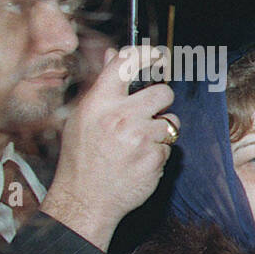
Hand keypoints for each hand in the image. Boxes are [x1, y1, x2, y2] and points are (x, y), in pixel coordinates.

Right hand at [41, 45, 176, 250]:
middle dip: (162, 101)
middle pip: (163, 92)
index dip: (146, 54)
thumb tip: (113, 55)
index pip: (126, 64)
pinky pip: (170, 147)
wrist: (86, 199)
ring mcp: (141, 138)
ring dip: (163, 130)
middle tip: (150, 113)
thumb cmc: (82, 157)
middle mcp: (121, 116)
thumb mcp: (82, 117)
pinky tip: (140, 161)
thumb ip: (102, 87)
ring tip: (141, 142)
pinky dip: (159, 152)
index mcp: (99, 103)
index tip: (157, 55)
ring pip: (172, 121)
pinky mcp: (156, 159)